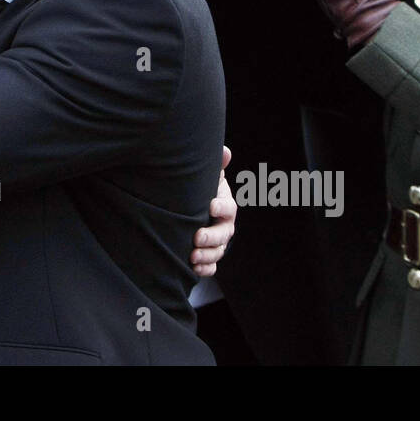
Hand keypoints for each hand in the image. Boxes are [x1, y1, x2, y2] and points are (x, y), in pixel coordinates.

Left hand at [191, 145, 236, 276]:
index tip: (210, 206)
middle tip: (197, 237)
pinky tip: (193, 269)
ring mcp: (217, 243)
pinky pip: (211, 267)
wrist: (190, 210)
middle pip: (224, 234)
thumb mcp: (206, 178)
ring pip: (217, 252)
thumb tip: (225, 151)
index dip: (221, 207)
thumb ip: (215, 166)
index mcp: (225, 206)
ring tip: (192, 256)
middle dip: (212, 237)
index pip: (229, 207)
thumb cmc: (200, 192)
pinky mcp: (208, 257)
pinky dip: (204, 270)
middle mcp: (224, 226)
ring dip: (207, 256)